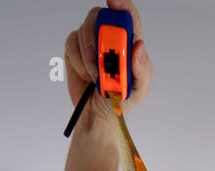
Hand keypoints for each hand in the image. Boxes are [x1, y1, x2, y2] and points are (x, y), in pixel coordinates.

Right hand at [65, 0, 151, 125]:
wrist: (98, 114)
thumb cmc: (121, 100)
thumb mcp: (140, 89)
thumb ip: (142, 68)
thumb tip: (139, 46)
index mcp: (128, 43)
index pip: (126, 15)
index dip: (121, 5)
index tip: (113, 3)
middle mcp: (109, 37)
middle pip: (101, 16)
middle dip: (98, 35)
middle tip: (99, 56)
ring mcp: (90, 42)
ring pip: (84, 30)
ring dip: (88, 55)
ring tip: (95, 75)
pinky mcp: (75, 50)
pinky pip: (72, 43)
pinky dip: (78, 60)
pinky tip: (86, 74)